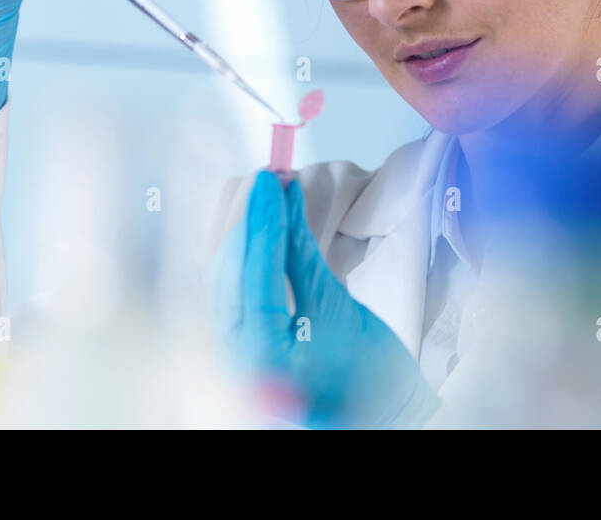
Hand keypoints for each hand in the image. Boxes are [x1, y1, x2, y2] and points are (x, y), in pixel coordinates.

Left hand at [204, 171, 440, 428]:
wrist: (380, 424)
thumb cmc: (373, 384)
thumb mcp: (342, 316)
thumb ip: (304, 259)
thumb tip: (287, 200)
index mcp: (262, 357)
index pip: (252, 272)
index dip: (263, 219)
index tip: (271, 178)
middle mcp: (235, 361)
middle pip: (225, 272)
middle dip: (245, 219)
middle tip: (267, 176)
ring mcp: (231, 359)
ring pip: (220, 281)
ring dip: (240, 234)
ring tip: (264, 195)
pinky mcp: (239, 352)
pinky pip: (228, 295)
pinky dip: (242, 259)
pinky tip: (259, 231)